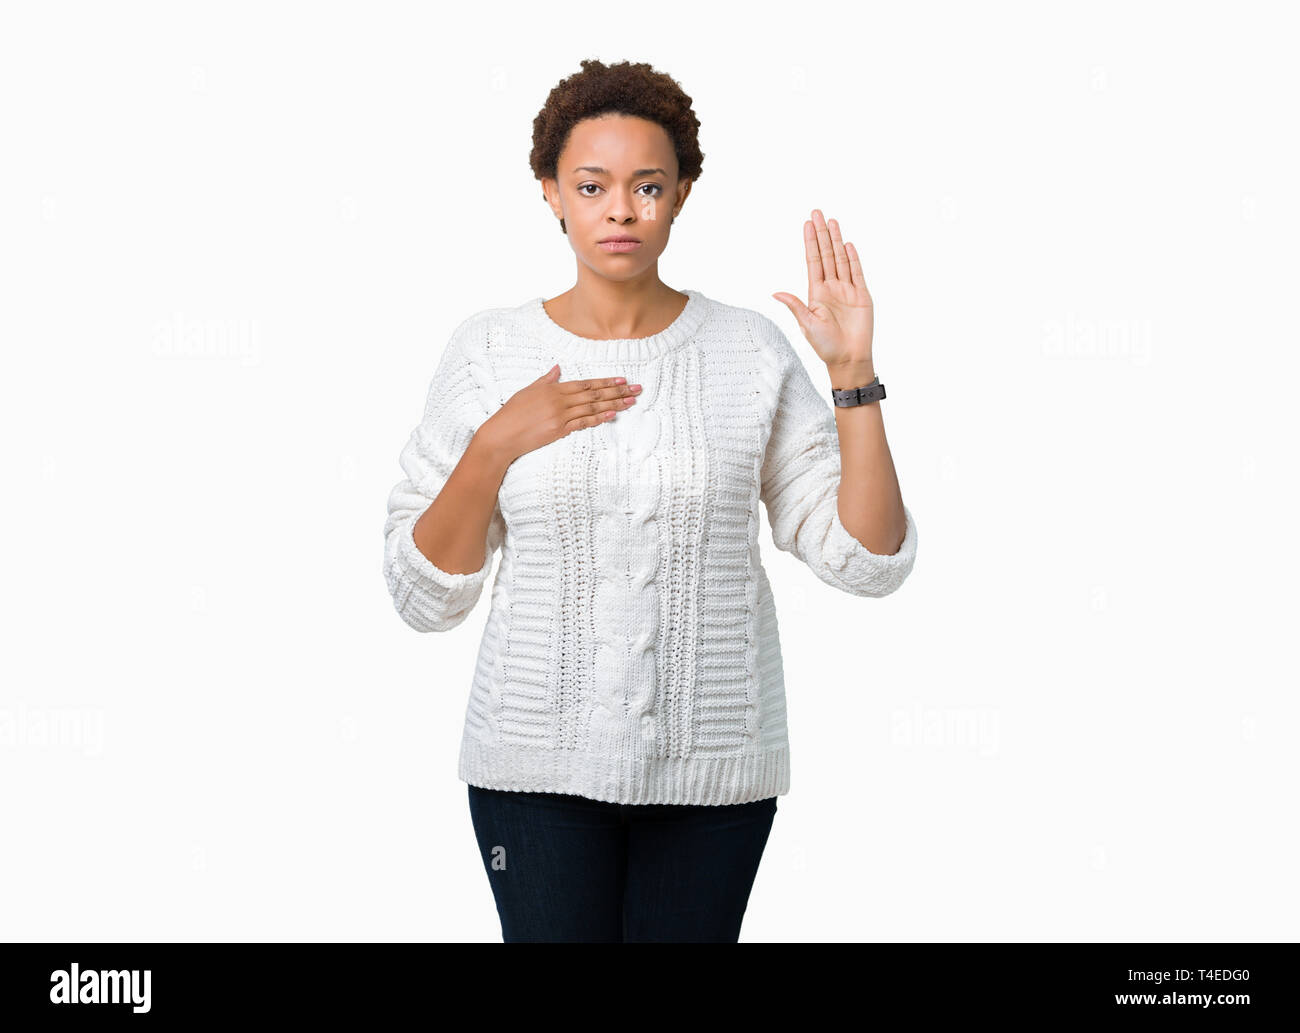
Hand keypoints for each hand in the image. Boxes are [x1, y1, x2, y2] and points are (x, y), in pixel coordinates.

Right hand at [477, 365, 640, 463]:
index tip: (621, 380)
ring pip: (592, 408)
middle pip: (593, 395)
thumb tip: (558, 368)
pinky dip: (599, 418)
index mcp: (553, 389)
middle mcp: (559, 400)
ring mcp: (560, 416)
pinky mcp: (558, 431)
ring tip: (631, 402)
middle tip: (636, 389)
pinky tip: (612, 414)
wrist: (501, 435)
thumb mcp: (528, 391)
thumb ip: (545, 380)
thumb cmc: (511, 413)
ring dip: (614, 404)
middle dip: (617, 391)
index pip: (585, 384)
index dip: (605, 382)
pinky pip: (583, 423)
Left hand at [771, 208, 874, 371]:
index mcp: (816, 292)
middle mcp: (831, 287)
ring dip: (836, 240)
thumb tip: (776, 293)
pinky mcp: (862, 295)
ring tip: (832, 221)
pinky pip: (857, 272)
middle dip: (822, 233)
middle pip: (826, 254)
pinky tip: (847, 244)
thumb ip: (795, 306)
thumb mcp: (807, 324)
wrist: (848, 359)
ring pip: (841, 259)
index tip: (807, 224)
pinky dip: (852, 258)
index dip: (810, 242)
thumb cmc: (825, 346)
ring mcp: (847, 290)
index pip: (813, 261)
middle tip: (817, 212)